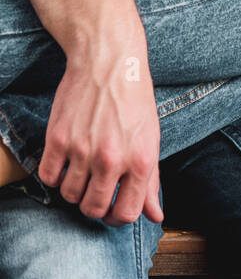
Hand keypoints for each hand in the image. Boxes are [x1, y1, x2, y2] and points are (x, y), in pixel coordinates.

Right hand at [39, 43, 162, 225]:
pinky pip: (48, 177)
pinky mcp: (58, 138)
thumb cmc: (134, 100)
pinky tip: (64, 162)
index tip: (112, 208)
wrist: (109, 61)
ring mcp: (82, 149)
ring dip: (73, 190)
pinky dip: (53, 175)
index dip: (117, 217)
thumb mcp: (151, 140)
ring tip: (81, 172)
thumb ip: (151, 181)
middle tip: (94, 192)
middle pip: (93, 210)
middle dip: (93, 207)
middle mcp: (111, 159)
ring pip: (69, 195)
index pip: (125, 214)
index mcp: (139, 161)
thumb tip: (155, 216)